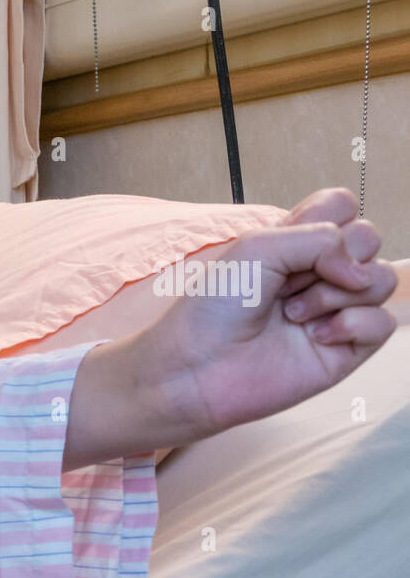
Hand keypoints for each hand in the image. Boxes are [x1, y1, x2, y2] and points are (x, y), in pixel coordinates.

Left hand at [142, 187, 398, 435]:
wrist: (195, 371)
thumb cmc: (212, 310)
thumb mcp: (257, 249)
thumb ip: (319, 238)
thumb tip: (360, 270)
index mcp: (293, 244)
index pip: (342, 207)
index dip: (329, 219)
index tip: (290, 246)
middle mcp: (318, 274)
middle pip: (369, 239)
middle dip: (332, 259)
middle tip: (286, 288)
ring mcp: (334, 311)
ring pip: (380, 280)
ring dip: (336, 294)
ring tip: (293, 315)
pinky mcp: (344, 349)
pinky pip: (383, 323)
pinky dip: (353, 325)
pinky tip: (316, 337)